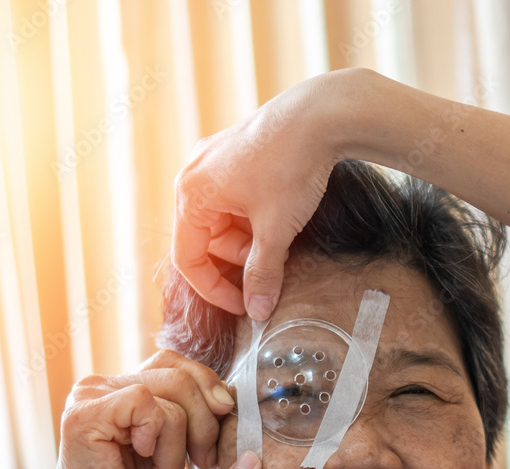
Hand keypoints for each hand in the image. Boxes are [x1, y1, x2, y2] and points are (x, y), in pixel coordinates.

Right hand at [47, 350, 235, 468]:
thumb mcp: (172, 451)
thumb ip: (190, 417)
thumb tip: (228, 396)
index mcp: (121, 388)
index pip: (176, 363)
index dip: (208, 387)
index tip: (224, 420)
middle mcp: (101, 385)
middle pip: (179, 375)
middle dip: (205, 421)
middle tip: (203, 462)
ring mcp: (90, 396)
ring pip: (171, 396)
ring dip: (180, 449)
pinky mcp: (85, 415)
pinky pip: (147, 407)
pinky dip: (161, 445)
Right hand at [171, 70, 361, 319]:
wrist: (322, 115)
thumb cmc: (291, 167)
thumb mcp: (276, 231)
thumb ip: (263, 275)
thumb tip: (257, 312)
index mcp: (191, 193)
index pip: (188, 258)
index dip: (214, 289)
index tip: (242, 307)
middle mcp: (195, 175)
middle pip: (207, 240)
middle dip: (240, 261)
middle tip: (273, 267)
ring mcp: (215, 162)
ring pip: (225, 222)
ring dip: (251, 241)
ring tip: (282, 238)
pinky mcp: (237, 155)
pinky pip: (237, 202)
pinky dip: (256, 219)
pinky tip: (282, 219)